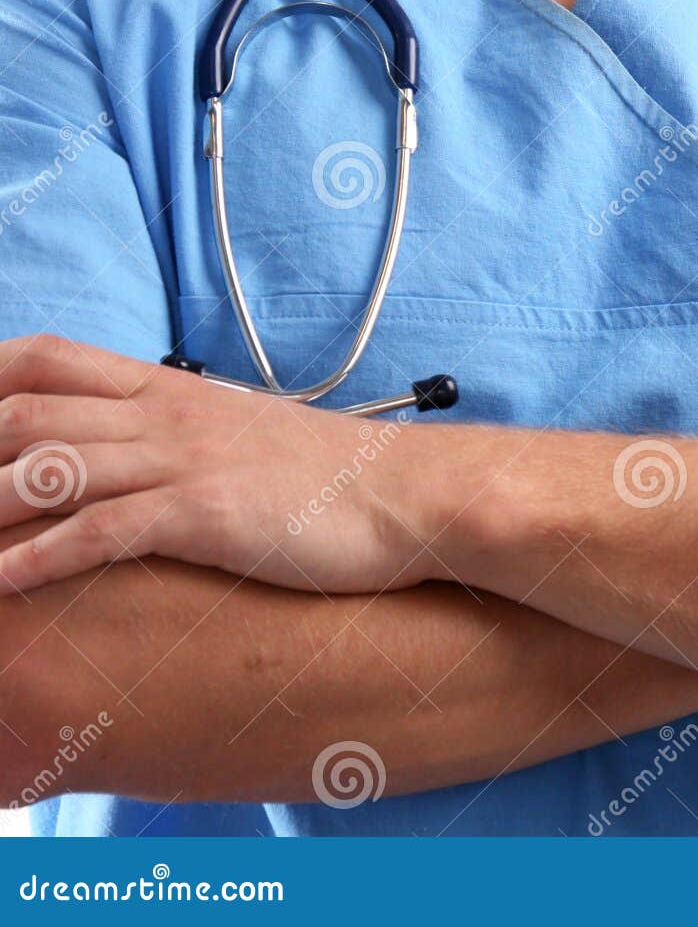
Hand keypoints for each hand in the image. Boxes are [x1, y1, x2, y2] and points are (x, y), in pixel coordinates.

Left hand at [0, 335, 430, 596]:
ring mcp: (183, 463)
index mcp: (170, 392)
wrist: (409, 496)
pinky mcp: (204, 515)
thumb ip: (186, 437)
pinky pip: (98, 531)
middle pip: (21, 411)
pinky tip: (3, 586)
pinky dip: (36, 559)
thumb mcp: (247, 439)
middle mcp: (164, 417)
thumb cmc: (335, 479)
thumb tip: (147, 456)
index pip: (44, 359)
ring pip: (44, 469)